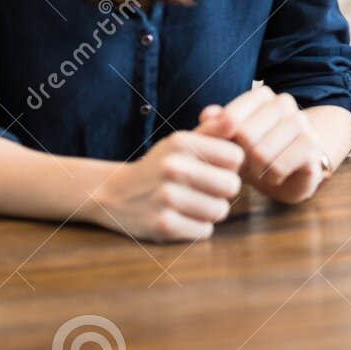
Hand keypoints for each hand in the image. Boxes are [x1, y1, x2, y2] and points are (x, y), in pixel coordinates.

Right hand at [88, 130, 244, 241]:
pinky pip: (205, 231)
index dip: (229, 166)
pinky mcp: (163, 225)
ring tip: (191, 204)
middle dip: (222, 191)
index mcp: (181, 142)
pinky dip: (197, 228)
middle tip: (204, 190)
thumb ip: (212, 130)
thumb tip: (235, 118)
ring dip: (210, 212)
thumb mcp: (181, 142)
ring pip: (220, 211)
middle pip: (232, 185)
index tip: (213, 168)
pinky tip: (181, 218)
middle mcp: (173, 167)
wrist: (114, 194)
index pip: (236, 156)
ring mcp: (166, 197)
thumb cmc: (160, 166)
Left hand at [198, 84, 332, 204]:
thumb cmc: (254, 152)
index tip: (229, 149)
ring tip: (261, 169)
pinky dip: (272, 177)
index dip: (224, 142)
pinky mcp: (313, 145)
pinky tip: (276, 175)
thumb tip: (206, 115)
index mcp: (262, 95)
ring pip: (261, 153)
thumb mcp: (230, 140)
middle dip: (241, 157)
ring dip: (256, 169)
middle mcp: (284, 102)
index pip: (230, 118)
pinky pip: (278, 167)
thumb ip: (216, 126)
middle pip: (245, 135)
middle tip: (247, 163)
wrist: (290, 171)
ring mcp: (302, 122)